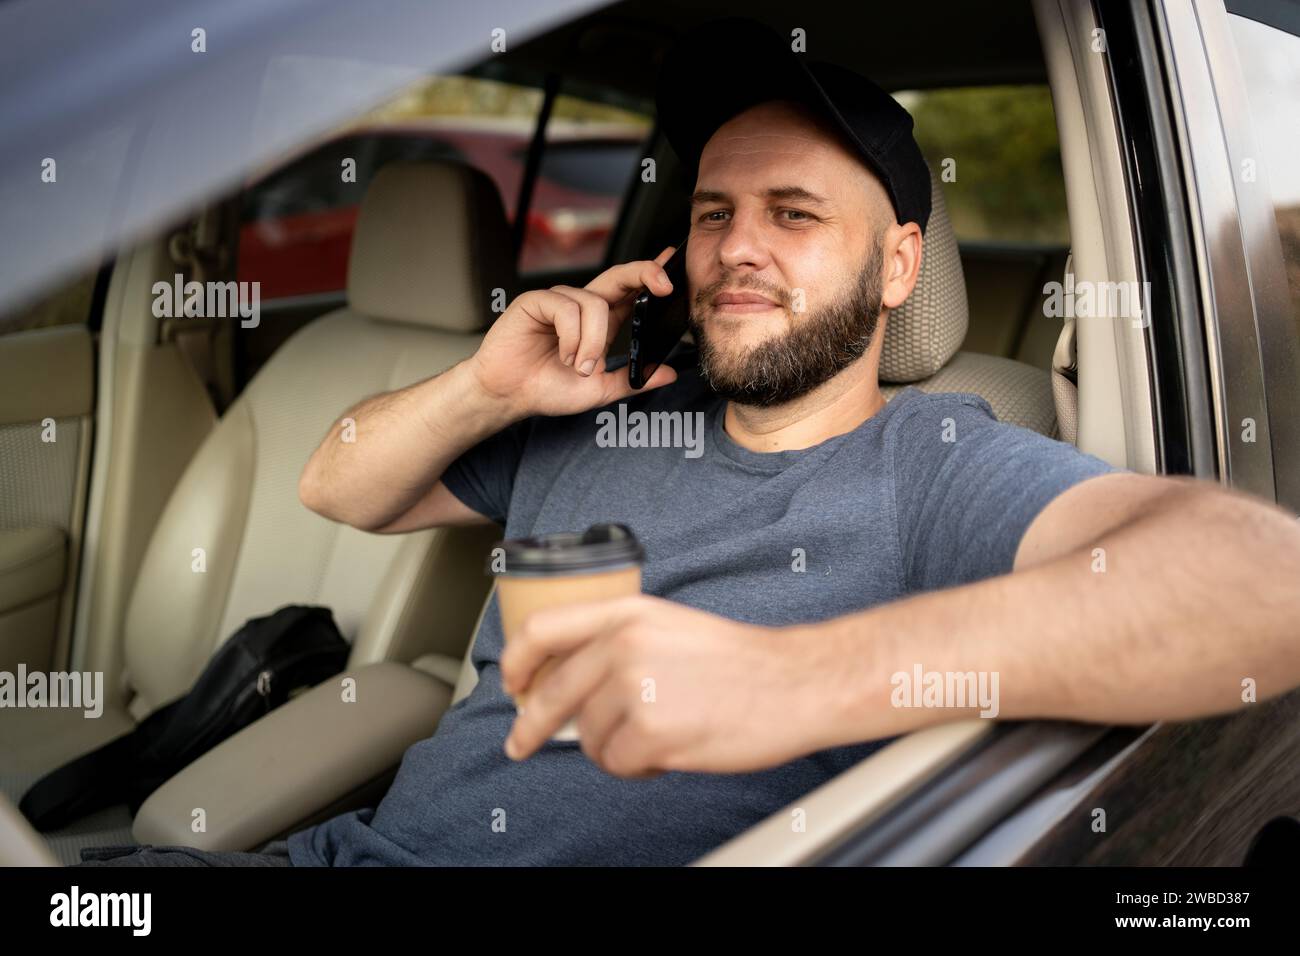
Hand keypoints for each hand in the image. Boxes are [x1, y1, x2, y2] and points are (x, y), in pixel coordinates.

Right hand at [467, 247, 680, 419]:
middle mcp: (582, 305)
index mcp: (601, 321)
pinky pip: (567, 308)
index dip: (652, 275)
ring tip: (578, 366)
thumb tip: (670, 373)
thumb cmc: (548, 388)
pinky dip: (571, 337)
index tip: (675, 273)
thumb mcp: (600, 390)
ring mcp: (559, 300)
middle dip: (645, 273)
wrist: (509, 396)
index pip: (632, 290)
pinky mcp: (536, 301)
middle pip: (619, 275)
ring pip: (594, 304)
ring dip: (592, 342)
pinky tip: (563, 355)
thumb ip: (633, 380)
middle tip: (664, 287)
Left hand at [499, 595, 827, 776]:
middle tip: (522, 743)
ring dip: (611, 747)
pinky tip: (666, 753)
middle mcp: (623, 645)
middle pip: (551, 692)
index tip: (510, 682)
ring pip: (586, 736)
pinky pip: (615, 764)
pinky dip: (635, 769)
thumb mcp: (669, 628)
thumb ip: (616, 644)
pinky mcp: (650, 731)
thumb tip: (567, 683)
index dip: (515, 659)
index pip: (542, 628)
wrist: (795, 684)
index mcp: (627, 614)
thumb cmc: (740, 662)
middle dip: (531, 725)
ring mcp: (635, 688)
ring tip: (654, 737)